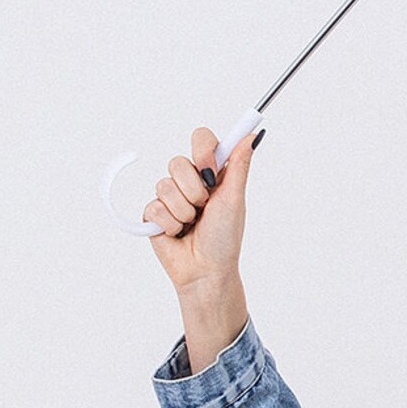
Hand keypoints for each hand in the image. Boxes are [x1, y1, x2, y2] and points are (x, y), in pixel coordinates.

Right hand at [143, 124, 254, 292]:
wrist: (206, 270)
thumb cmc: (224, 238)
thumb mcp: (234, 200)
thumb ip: (239, 166)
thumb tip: (252, 137)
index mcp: (211, 174)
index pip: (201, 139)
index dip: (203, 152)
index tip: (210, 171)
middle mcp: (189, 181)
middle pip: (177, 162)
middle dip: (194, 190)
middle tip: (203, 207)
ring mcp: (170, 197)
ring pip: (165, 186)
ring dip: (183, 211)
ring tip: (192, 224)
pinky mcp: (154, 214)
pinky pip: (154, 207)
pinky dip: (170, 224)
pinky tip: (178, 233)